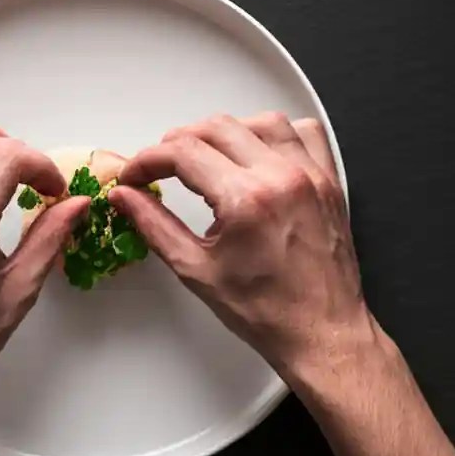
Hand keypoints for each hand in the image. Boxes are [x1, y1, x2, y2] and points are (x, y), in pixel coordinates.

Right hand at [110, 113, 373, 381]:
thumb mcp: (196, 270)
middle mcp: (281, 177)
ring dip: (226, 132)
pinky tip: (259, 152)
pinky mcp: (329, 182)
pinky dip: (278, 134)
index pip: (183, 153)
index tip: (136, 174)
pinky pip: (306, 134)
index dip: (148, 159)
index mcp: (246, 200)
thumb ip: (154, 226)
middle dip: (178, 142)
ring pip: (261, 122)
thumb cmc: (266, 312)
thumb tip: (125, 198)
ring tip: (207, 155)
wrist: (322, 334)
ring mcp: (310, 176)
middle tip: (161, 166)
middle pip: (217, 128)